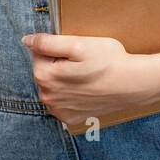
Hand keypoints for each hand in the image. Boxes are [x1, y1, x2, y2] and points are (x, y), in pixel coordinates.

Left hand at [21, 32, 156, 128]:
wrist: (133, 84)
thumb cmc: (108, 61)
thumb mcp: (78, 44)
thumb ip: (48, 42)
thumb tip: (26, 41)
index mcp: (45, 76)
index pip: (38, 53)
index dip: (56, 48)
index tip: (74, 52)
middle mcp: (47, 97)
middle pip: (45, 71)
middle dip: (58, 64)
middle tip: (82, 62)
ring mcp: (59, 110)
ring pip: (53, 86)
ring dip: (63, 80)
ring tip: (85, 75)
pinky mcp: (70, 118)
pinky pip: (62, 101)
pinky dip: (70, 95)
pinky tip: (86, 89)